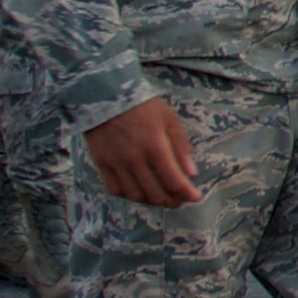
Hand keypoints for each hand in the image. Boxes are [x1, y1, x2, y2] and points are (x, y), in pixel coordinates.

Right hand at [86, 96, 200, 206]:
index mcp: (155, 147)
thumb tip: (191, 174)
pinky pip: (116, 190)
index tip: (195, 196)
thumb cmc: (143, 106)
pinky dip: (130, 196)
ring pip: (136, 195)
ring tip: (162, 197)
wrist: (106, 95)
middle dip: (172, 201)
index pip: (174, 182)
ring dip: (152, 201)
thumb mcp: (169, 119)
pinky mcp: (102, 164)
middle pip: (156, 194)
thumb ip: (181, 147)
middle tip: (180, 200)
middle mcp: (135, 159)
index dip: (187, 194)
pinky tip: (139, 191)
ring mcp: (116, 163)